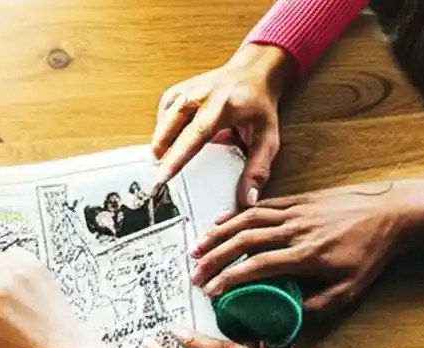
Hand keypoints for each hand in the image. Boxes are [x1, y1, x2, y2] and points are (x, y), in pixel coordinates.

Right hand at [152, 44, 294, 206]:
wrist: (254, 72)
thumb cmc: (259, 106)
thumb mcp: (268, 138)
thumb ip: (258, 169)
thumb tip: (247, 199)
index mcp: (224, 106)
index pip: (195, 135)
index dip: (177, 158)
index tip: (162, 177)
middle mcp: (201, 95)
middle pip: (171, 127)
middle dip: (160, 155)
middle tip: (155, 181)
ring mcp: (186, 91)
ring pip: (162, 123)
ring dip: (161, 146)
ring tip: (162, 166)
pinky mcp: (176, 92)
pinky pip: (162, 117)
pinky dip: (162, 133)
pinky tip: (168, 145)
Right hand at [190, 182, 413, 312]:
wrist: (392, 211)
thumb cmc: (371, 252)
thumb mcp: (349, 289)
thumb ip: (316, 307)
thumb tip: (286, 324)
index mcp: (306, 255)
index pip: (258, 266)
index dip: (231, 278)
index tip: (212, 291)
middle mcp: (295, 230)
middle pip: (244, 241)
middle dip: (214, 258)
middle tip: (194, 273)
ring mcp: (294, 212)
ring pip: (247, 221)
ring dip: (218, 234)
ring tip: (197, 248)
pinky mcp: (297, 200)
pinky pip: (260, 206)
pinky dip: (236, 215)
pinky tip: (220, 223)